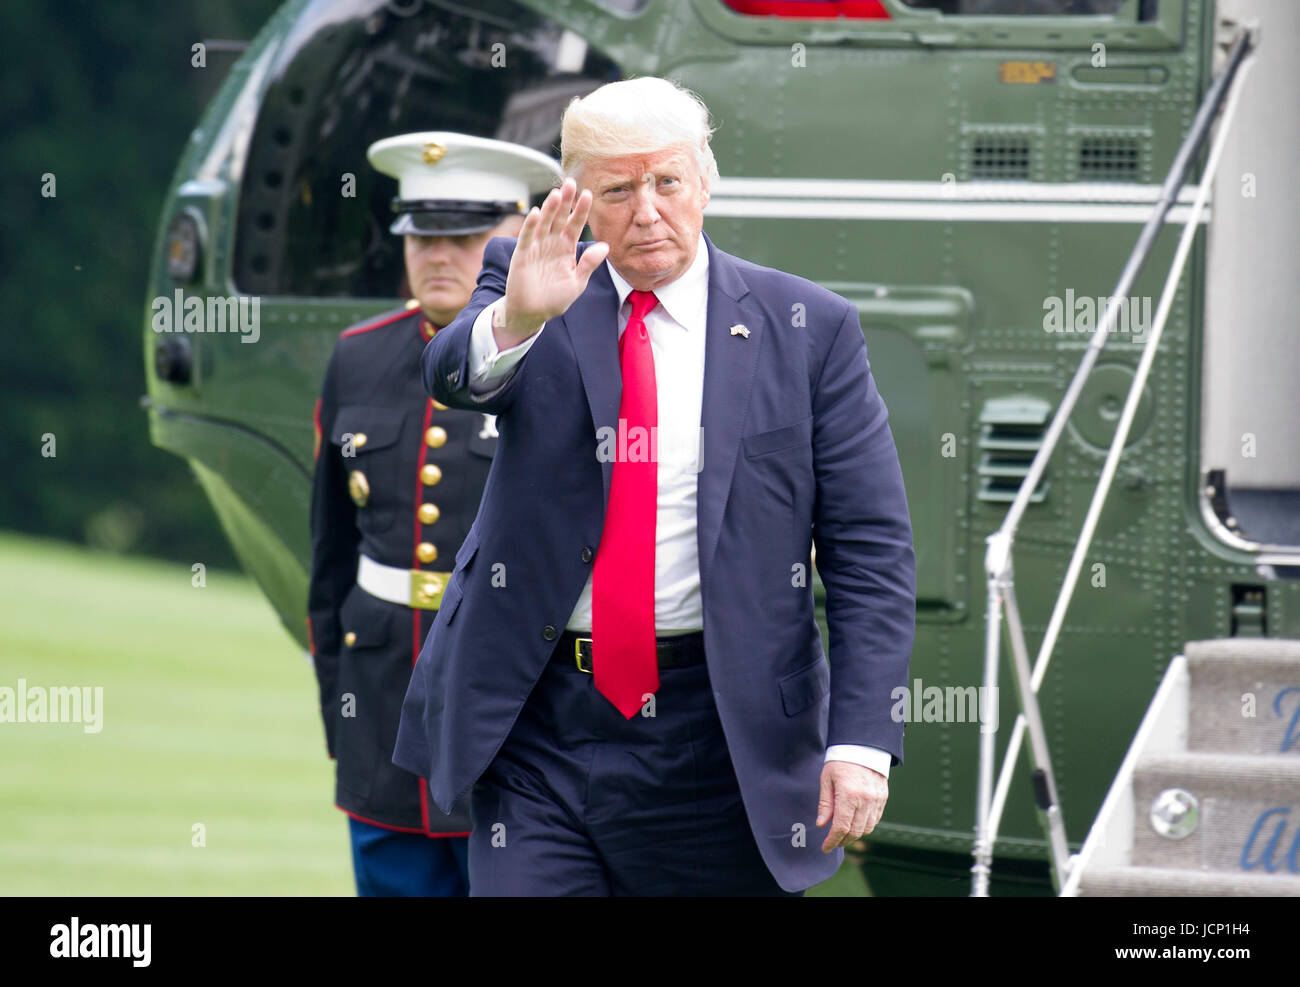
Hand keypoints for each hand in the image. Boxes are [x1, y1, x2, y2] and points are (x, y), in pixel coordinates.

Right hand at [499, 177, 609, 346]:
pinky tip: (536, 213)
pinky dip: (530, 226)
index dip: (581, 211)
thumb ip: (588, 264)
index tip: (589, 194)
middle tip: (570, 183)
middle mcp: (551, 244)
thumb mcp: (577, 283)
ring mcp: (536, 248)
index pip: (575, 225)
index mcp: (566, 249)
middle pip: (559, 218)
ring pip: (544, 223)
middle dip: (565, 202)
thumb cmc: (555, 299)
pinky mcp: (522, 255)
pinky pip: (526, 238)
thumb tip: (605, 246)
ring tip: (556, 194)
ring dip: (549, 209)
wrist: (533, 314)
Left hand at [816, 760, 887, 851]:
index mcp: (849, 795)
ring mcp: (876, 800)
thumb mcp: (827, 779)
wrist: (862, 746)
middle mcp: (865, 800)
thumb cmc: (841, 761)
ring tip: (843, 835)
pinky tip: (855, 824)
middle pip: (855, 832)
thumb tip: (821, 824)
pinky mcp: (883, 798)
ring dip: (854, 836)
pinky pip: (875, 820)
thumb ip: (825, 803)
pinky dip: (865, 826)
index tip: (825, 847)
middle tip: (833, 843)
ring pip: (866, 828)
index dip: (832, 841)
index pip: (841, 827)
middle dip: (842, 841)